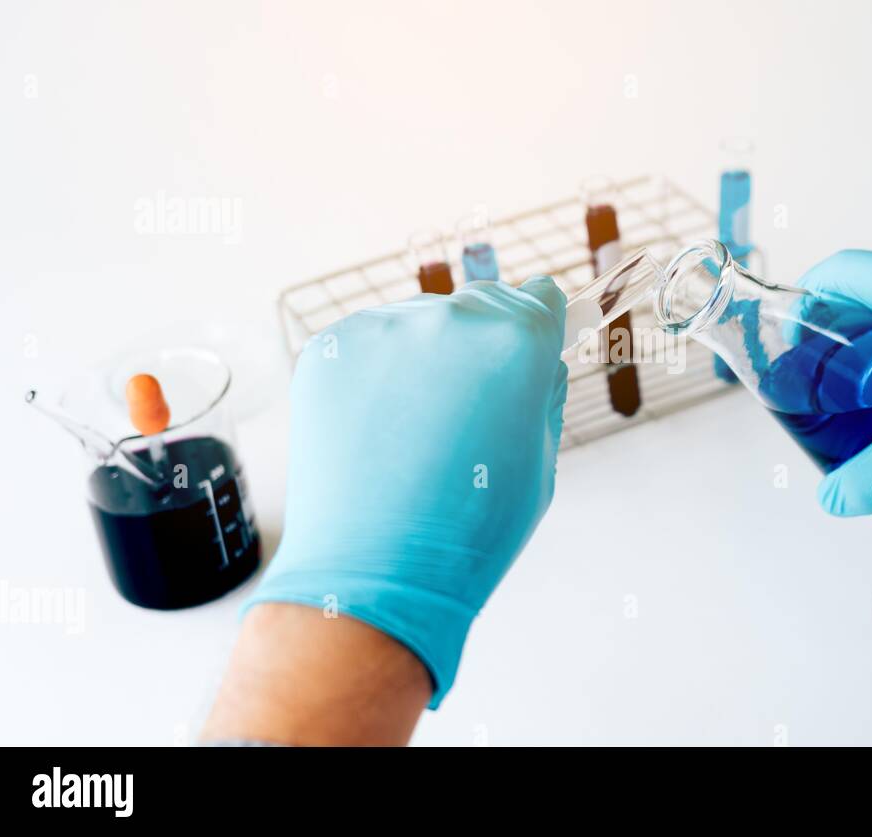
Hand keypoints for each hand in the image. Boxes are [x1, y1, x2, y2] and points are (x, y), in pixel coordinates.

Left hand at [246, 278, 567, 706]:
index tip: (527, 355)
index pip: (540, 298)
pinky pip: (368, 346)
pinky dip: (376, 377)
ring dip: (425, 361)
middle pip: (479, 308)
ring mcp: (382, 330)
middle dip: (481, 349)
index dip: (539, 329)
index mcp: (516, 341)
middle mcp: (449, 319)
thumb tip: (537, 359)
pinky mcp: (329, 350)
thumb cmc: (468, 529)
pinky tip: (377, 433)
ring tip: (414, 435)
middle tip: (468, 416)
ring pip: (420, 326)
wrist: (375, 572)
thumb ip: (542, 392)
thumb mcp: (541, 461)